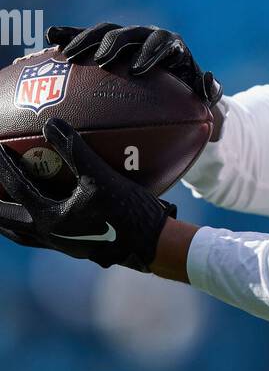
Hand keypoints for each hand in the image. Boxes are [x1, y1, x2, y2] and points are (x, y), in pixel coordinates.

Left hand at [0, 117, 175, 270]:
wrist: (152, 246)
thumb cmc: (128, 213)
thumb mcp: (101, 178)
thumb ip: (75, 151)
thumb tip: (52, 123)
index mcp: (50, 219)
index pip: (15, 189)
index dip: (2, 166)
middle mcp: (50, 235)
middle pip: (8, 222)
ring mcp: (62, 245)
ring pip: (23, 235)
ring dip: (10, 221)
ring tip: (4, 209)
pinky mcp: (77, 248)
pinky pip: (43, 235)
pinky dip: (34, 222)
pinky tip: (47, 212)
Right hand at [47, 23, 222, 111]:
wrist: (176, 85)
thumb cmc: (191, 93)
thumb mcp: (205, 96)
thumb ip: (211, 91)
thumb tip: (208, 85)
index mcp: (172, 45)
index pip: (162, 43)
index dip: (151, 54)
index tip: (138, 70)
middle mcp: (148, 36)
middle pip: (129, 34)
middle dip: (115, 45)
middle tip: (103, 62)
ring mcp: (126, 38)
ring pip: (104, 32)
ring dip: (86, 40)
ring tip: (69, 55)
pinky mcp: (107, 43)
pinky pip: (86, 37)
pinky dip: (70, 35)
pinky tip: (50, 38)